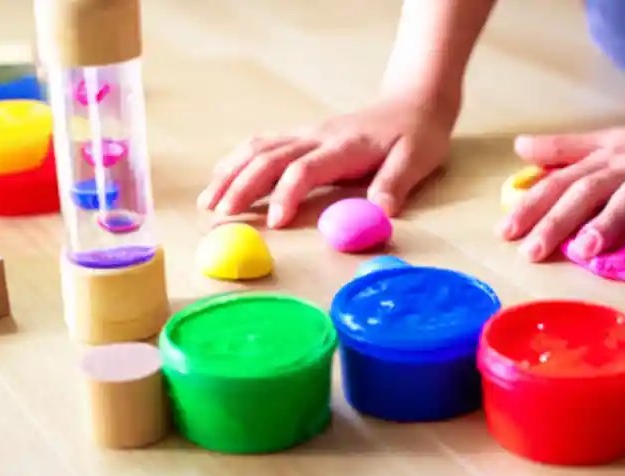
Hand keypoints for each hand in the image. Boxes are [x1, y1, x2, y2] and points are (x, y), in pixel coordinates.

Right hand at [196, 92, 457, 227]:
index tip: (275, 223)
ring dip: (230, 173)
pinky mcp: (301, 136)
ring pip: (258, 148)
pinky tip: (222, 181)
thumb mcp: (415, 160)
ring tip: (208, 202)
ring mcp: (306, 133)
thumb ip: (394, 185)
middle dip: (242, 186)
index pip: (305, 168)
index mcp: (344, 146)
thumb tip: (379, 213)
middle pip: (269, 157)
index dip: (287, 194)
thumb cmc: (415, 136)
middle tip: (221, 217)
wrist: (412, 103)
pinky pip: (261, 145)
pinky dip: (237, 162)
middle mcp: (317, 136)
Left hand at [497, 114, 624, 261]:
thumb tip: (521, 148)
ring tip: (579, 249)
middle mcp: (624, 159)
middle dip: (552, 217)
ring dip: (600, 220)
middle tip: (525, 249)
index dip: (530, 202)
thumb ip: (568, 149)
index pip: (559, 177)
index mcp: (604, 153)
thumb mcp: (612, 143)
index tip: (503, 230)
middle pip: (580, 186)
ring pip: (622, 193)